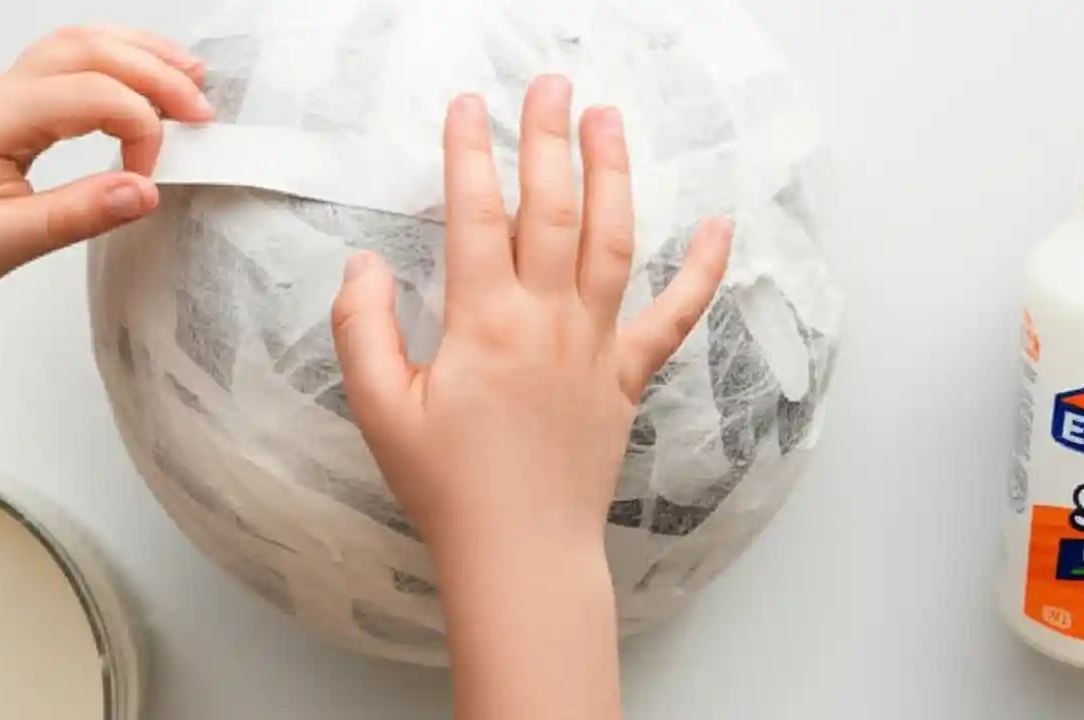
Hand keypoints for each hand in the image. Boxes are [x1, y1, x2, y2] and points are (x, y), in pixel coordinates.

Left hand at [0, 25, 211, 327]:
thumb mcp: (7, 242)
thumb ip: (80, 213)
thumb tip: (146, 190)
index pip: (93, 94)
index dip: (141, 128)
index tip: (153, 176)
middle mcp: (0, 92)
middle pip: (90, 49)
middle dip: (155, 73)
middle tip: (202, 110)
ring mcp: (3, 94)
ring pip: (79, 44)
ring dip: (137, 54)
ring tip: (188, 75)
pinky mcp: (10, 108)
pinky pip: (67, 63)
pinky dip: (113, 63)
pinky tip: (141, 81)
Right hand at [333, 74, 731, 719]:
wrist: (520, 552)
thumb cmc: (448, 488)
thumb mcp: (380, 411)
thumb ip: (362, 329)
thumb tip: (363, 263)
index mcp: (484, 323)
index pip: (475, 213)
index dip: (469, 152)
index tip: (466, 106)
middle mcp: (548, 320)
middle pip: (553, 208)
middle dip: (548, 138)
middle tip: (550, 83)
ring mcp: (596, 345)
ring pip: (613, 240)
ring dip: (613, 174)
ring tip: (609, 120)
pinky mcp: (627, 375)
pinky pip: (674, 315)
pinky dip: (701, 270)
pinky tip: (721, 227)